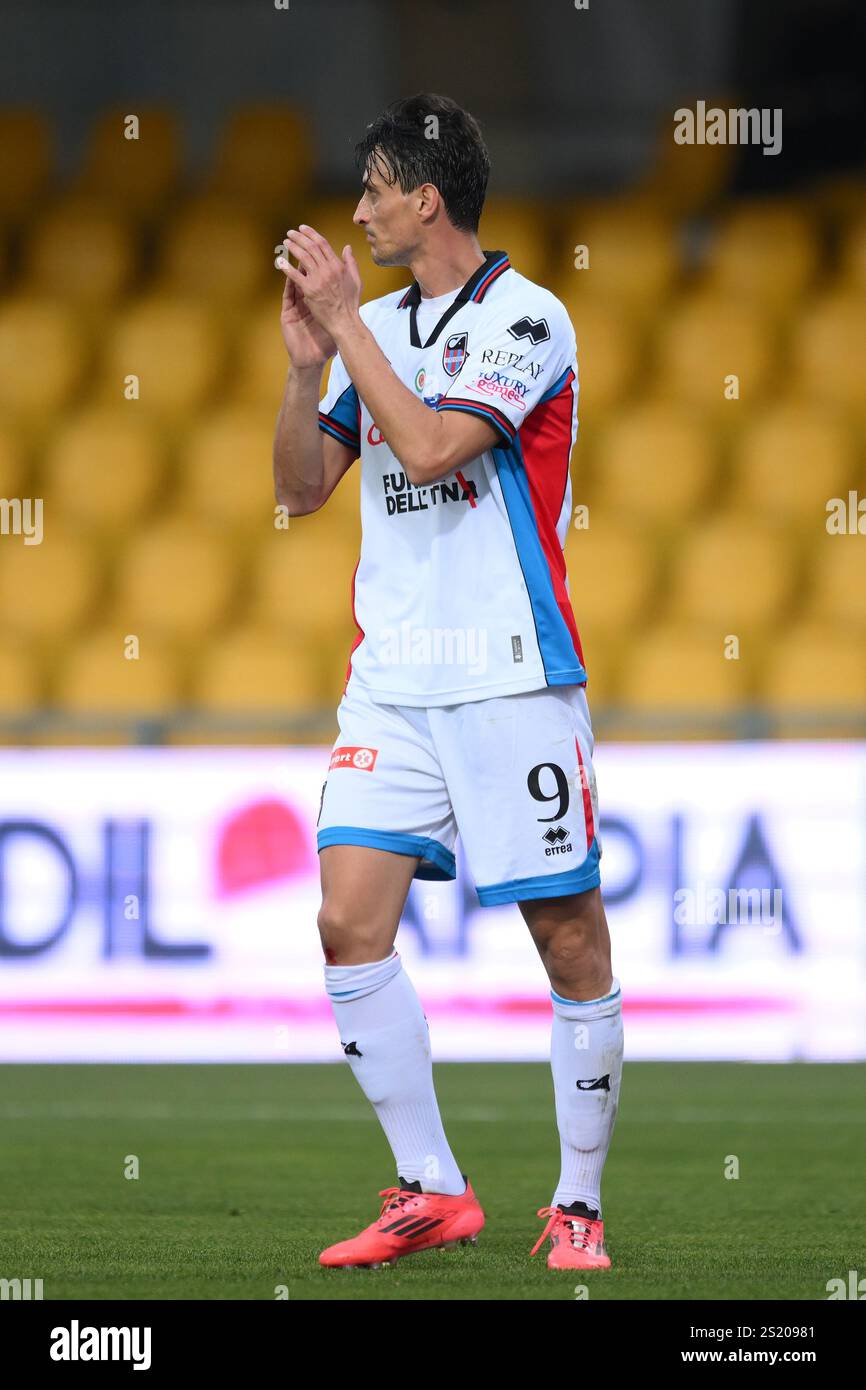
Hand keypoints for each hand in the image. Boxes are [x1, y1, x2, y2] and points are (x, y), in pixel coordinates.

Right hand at [276, 244, 337, 367]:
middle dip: (302, 255)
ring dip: (292, 264)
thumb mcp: (336, 320)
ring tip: (292, 249)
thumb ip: (343, 301)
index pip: (316, 275)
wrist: (312, 358)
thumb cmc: (324, 341)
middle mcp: (304, 299)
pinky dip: (288, 282)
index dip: (318, 260)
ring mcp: (295, 305)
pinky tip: (288, 270)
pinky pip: (288, 294)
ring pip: (293, 280)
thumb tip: (351, 287)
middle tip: (302, 239)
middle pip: (303, 273)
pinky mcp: (288, 313)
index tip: (321, 244)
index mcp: (316, 299)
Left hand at [277, 225, 361, 340]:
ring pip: (303, 257)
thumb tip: (347, 247)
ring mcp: (318, 279)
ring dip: (293, 247)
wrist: (345, 322)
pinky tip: (280, 261)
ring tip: (286, 242)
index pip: (322, 243)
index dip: (311, 234)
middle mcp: (328, 269)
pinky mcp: (310, 290)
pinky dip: (286, 267)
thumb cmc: (350, 304)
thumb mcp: (356, 280)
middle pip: (311, 247)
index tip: (303, 228)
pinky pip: (295, 275)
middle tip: (290, 233)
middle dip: (299, 237)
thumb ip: (351, 262)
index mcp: (338, 266)